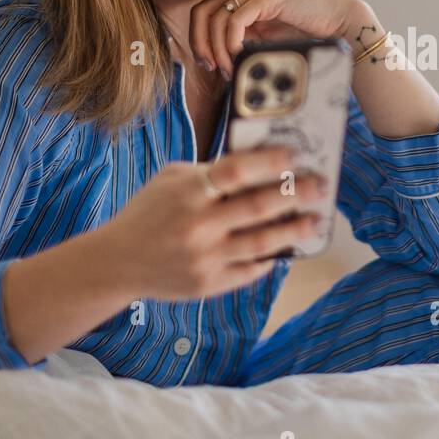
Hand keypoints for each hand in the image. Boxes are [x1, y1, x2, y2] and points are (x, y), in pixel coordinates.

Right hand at [101, 147, 329, 301]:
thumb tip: (259, 161)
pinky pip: (250, 271)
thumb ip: (210, 171)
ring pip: (262, 243)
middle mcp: (197, 226)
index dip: (270, 161)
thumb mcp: (171, 179)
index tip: (296, 154)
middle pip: (257, 207)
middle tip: (322, 186)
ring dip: (295, 231)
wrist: (117, 262)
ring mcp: (205, 258)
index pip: (236, 171)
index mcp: (187, 192)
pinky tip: (289, 248)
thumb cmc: (148, 213)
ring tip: (316, 220)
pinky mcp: (209, 284)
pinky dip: (272, 259)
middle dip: (296, 194)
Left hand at [188, 0, 376, 77]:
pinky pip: (235, 22)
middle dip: (202, 45)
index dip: (197, 38)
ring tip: (231, 69)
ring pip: (217, 20)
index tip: (206, 63)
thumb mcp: (261, 30)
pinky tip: (241, 57)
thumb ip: (239, 35)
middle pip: (202, 12)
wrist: (335, 15)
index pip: (202, 10)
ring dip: (220, 50)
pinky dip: (232, 44)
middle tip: (212, 68)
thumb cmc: (301, 24)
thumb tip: (213, 57)